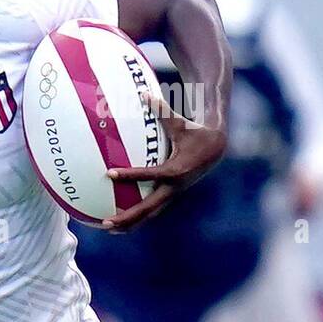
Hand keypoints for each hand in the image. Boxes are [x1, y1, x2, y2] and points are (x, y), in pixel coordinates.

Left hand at [102, 92, 226, 231]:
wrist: (216, 147)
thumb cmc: (194, 131)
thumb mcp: (179, 122)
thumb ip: (161, 109)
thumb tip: (143, 93)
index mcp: (176, 169)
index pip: (149, 175)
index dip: (129, 175)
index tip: (109, 174)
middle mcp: (174, 186)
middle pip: (148, 206)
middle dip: (128, 216)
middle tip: (106, 222)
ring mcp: (173, 193)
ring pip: (150, 213)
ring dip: (131, 222)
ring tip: (107, 228)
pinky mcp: (171, 195)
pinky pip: (152, 209)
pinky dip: (138, 217)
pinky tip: (120, 223)